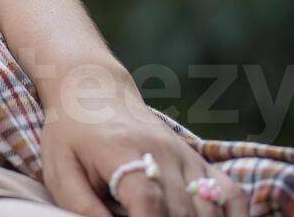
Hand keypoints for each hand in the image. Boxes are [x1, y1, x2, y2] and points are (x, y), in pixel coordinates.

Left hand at [40, 83, 216, 216]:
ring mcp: (186, 157)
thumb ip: (81, 206)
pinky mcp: (199, 160)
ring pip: (212, 207)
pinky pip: (232, 194)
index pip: (149, 201)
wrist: (95, 90)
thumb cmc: (71, 135)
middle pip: (184, 211)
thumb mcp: (61, 170)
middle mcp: (163, 154)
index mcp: (124, 154)